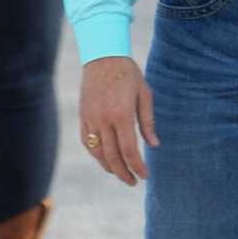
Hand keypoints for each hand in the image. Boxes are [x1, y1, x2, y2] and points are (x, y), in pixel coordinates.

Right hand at [79, 56, 158, 186]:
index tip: (145, 176)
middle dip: (124, 173)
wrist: (103, 57)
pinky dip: (96, 155)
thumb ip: (148, 122)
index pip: (129, 151)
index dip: (137, 167)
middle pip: (113, 156)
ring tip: (121, 174)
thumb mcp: (145, 95)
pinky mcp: (83, 117)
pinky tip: (105, 160)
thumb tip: (154, 145)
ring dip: (110, 167)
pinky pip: (87, 142)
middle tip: (134, 181)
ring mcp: (91, 119)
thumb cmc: (128, 74)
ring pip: (98, 153)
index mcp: (122, 115)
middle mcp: (104, 120)